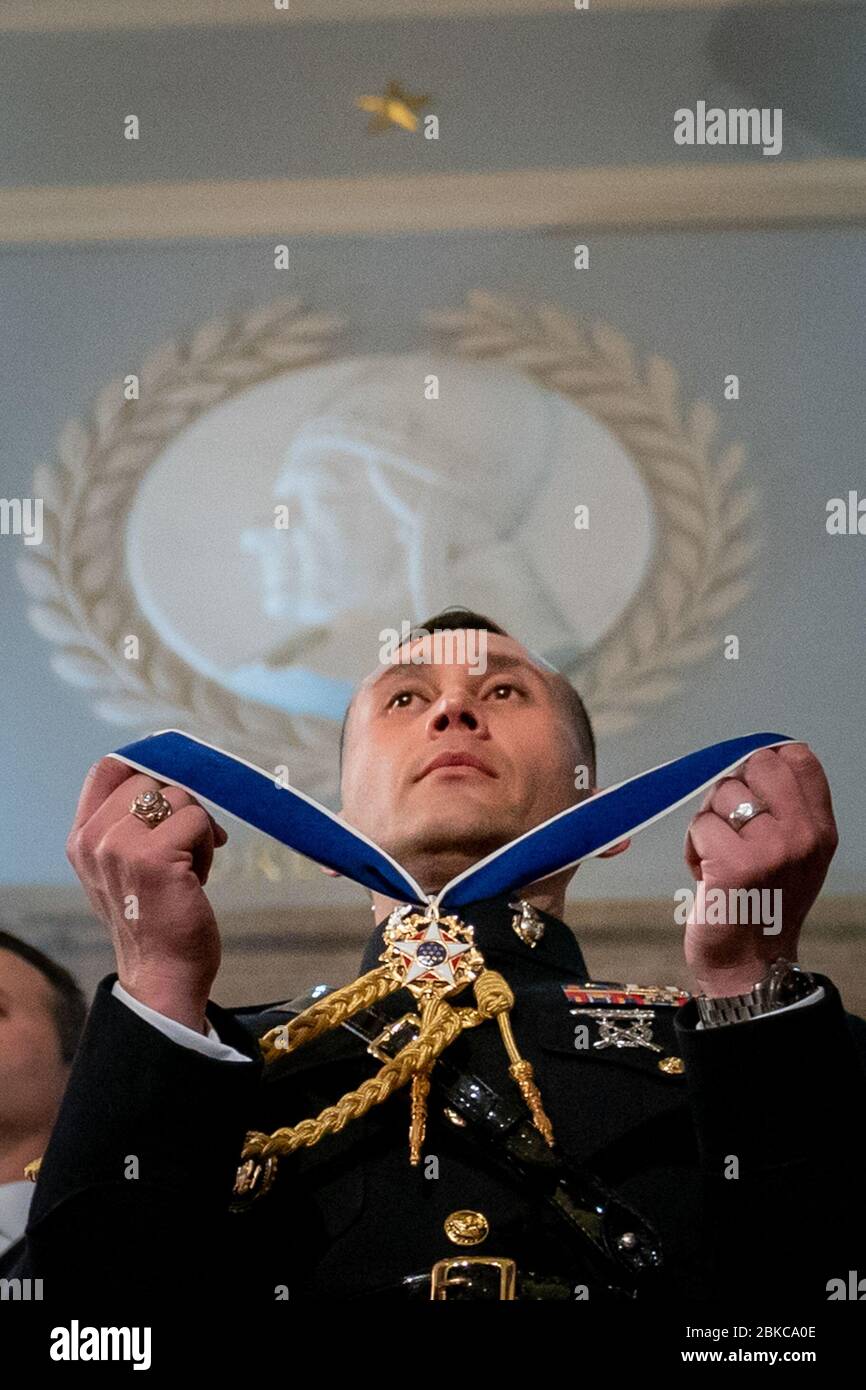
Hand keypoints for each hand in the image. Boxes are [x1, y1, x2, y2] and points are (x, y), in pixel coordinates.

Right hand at [66, 758, 228, 1031]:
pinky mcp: (156, 856)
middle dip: (179, 805)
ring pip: (179, 797)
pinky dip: (208, 845)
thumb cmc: (155, 919)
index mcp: (82, 839)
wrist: (163, 976)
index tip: (173, 789)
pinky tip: (197, 878)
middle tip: (186, 845)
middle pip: (150, 778)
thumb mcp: (124, 867)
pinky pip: (198, 820)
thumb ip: (130, 823)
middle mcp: (94, 839)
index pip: (108, 769)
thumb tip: (170, 778)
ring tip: (188, 868)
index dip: (148, 766)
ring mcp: (121, 846)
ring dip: (196, 829)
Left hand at [682, 743, 837, 995]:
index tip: (750, 790)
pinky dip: (693, 847)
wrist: (752, 964)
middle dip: (731, 789)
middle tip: (731, 827)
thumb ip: (786, 805)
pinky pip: (699, 825)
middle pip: (754, 765)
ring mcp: (771, 850)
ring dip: (708, 822)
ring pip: (720, 794)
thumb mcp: (795, 852)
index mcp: (820, 828)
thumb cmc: (763, 902)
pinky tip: (706, 873)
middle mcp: (802, 836)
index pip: (797, 757)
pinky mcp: (734, 866)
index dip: (763, 763)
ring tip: (719, 857)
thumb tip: (753, 756)